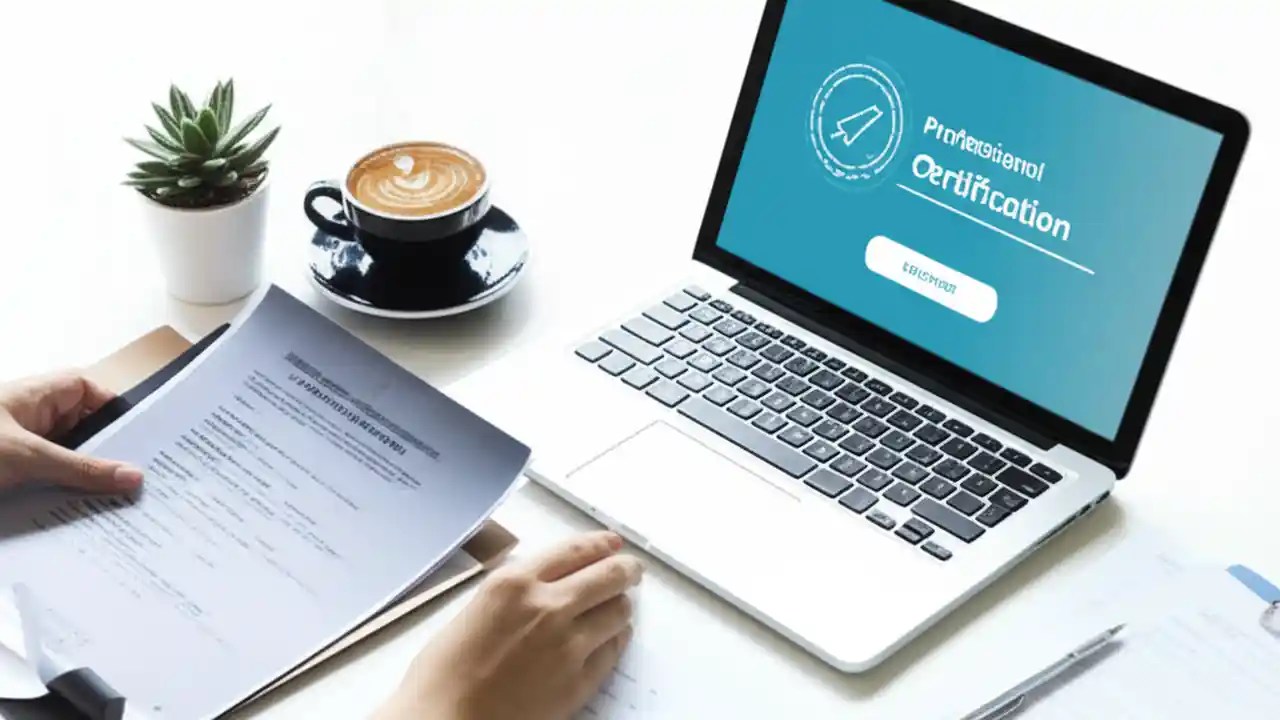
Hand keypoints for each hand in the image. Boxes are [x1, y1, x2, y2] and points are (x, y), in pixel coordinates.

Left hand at [0, 372, 143, 492]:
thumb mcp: (28, 456)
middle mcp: (30, 416)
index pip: (87, 391)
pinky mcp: (9, 472)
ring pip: (65, 460)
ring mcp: (18, 445)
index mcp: (37, 395)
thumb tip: (133, 476)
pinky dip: (63, 494)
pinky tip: (83, 512)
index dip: (114, 411)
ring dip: (84, 478)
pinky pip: (47, 481)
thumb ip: (79, 468)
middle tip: (140, 478)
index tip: (142, 437)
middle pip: (82, 430)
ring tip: (121, 499)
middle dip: (106, 453)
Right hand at [376, 531, 643, 719]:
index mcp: (515, 583)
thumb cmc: (445, 674)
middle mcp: (547, 606)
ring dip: (620, 605)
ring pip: (619, 611)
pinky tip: (609, 639)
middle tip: (629, 571)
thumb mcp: (477, 608)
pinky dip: (616, 640)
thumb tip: (544, 587)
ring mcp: (568, 644)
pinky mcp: (579, 680)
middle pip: (609, 574)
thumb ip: (515, 592)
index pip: (576, 550)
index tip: (613, 544)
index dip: (601, 544)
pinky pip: (614, 650)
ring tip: (617, 607)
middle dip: (625, 570)